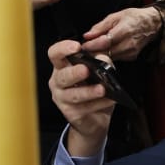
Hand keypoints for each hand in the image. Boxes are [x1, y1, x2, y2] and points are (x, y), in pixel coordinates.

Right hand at [47, 40, 116, 158]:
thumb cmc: (93, 88)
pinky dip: (98, 104)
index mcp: (62, 66)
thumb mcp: (99, 71)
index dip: (63, 49)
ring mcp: (62, 98)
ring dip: (88, 91)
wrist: (96, 117)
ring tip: (102, 89)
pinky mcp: (70, 113)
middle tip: (86, 70)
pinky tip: (109, 100)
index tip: (76, 46)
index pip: (55, 54)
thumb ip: (101, 60)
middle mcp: (58, 81)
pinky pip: (84, 108)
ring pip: (73, 94)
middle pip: (62, 75)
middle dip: (74, 72)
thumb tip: (103, 58)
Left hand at [80, 5, 160, 60]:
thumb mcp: (115, 16)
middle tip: (85, 49)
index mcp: (124, 30)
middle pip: (106, 53)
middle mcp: (128, 43)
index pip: (105, 42)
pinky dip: (108, 55)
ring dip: (99, 55)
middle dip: (93, 52)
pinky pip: (116, 59)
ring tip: (93, 49)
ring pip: (110, 58)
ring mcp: (131, 52)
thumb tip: (87, 35)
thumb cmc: (133, 18)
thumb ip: (100, 27)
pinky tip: (104, 50)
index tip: (83, 45)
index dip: (92, 45)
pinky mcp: (131, 57)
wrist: (151, 25)